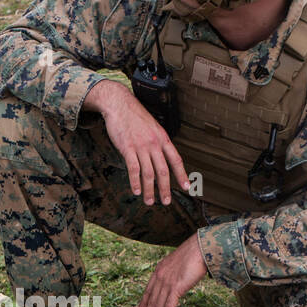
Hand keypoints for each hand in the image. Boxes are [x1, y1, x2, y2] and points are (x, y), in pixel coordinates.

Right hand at [89, 82, 189, 205]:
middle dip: (165, 188)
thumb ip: (157, 142)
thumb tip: (159, 157)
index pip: (176, 159)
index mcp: (163, 138)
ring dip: (149, 190)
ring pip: (149, 173)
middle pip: (163, 170)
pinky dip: (135, 182)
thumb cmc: (134, 116)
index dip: (182, 174)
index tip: (187, 187)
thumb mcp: (152, 127)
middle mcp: (154, 143)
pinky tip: (136, 191)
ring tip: (149, 201)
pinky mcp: (128, 148)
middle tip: (165, 202)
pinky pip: (134, 169)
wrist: (119, 104)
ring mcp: (141, 146)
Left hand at [137, 234, 207, 306]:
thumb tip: (179, 279)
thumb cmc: (195, 253)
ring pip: (159, 306)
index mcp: (159, 270)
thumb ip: (175, 272)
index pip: (148, 290)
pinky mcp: (176, 288)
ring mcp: (167, 282)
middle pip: (151, 300)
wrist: (201, 248)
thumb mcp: (179, 263)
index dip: (143, 302)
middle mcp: (160, 277)